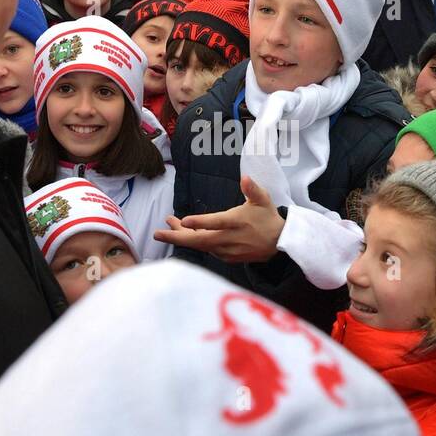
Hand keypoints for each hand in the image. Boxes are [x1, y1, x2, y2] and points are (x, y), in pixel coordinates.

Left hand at [153, 176, 284, 262]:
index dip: (200, 222)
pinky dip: (193, 241)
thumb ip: (252, 189)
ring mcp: (227, 250)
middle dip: (177, 236)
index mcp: (237, 221)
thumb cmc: (268, 217)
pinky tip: (184, 232)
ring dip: (182, 235)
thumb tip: (245, 178)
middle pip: (200, 240)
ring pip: (200, 244)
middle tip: (157, 233)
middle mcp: (230, 238)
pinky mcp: (227, 257)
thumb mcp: (263, 199)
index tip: (184, 220)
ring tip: (168, 224)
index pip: (216, 222)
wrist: (279, 243)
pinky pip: (206, 249)